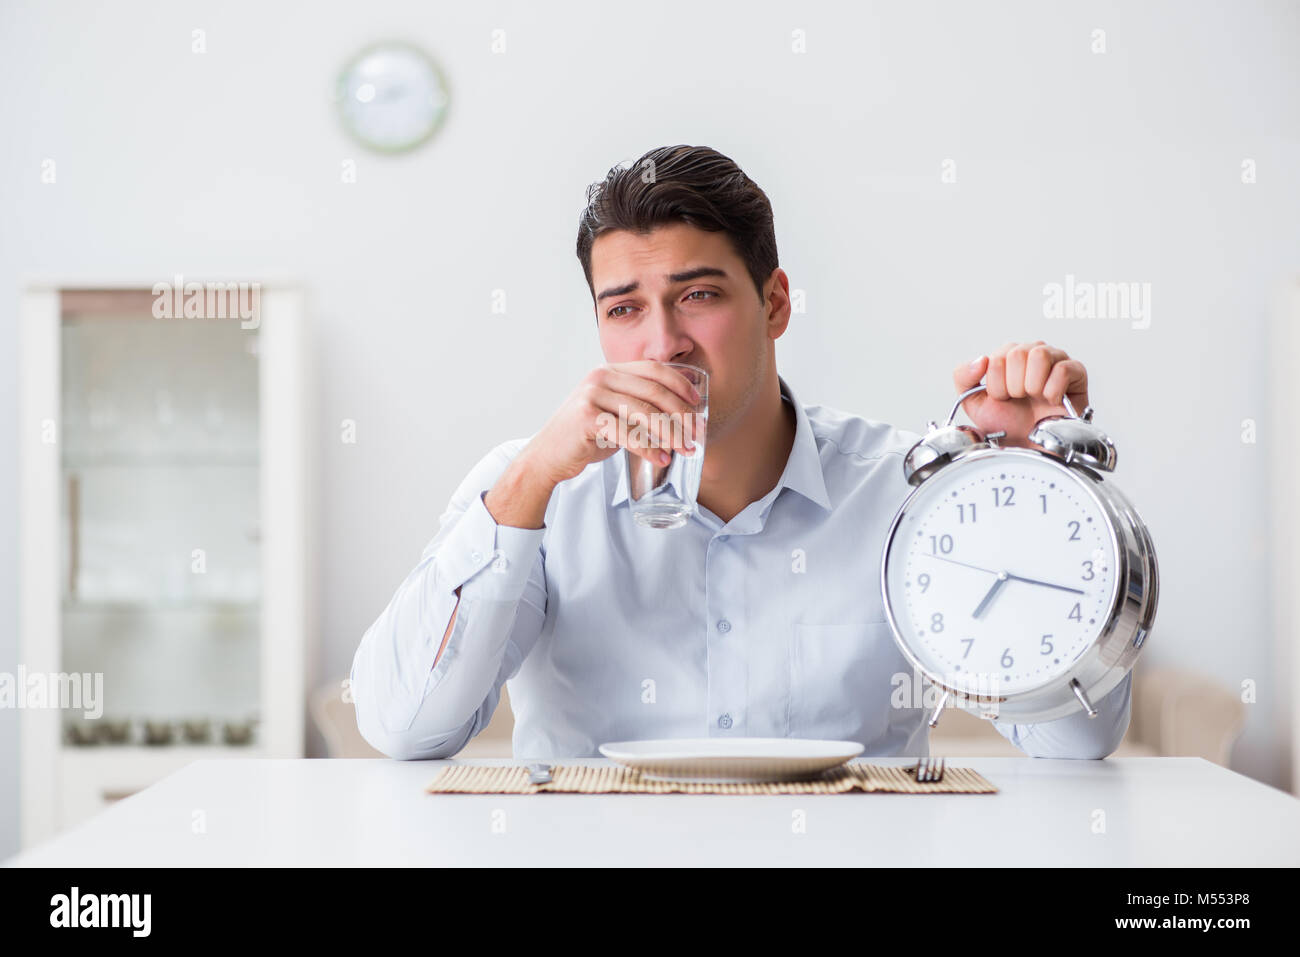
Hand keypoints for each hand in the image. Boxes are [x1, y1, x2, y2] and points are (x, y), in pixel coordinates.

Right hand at [521, 360, 702, 486]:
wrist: (549, 454)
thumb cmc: (585, 435)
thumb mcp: (612, 411)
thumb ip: (637, 405)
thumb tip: (681, 416)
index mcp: (610, 371)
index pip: (654, 369)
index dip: (680, 385)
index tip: (698, 404)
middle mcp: (600, 377)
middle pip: (654, 392)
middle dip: (681, 415)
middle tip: (696, 435)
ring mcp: (592, 396)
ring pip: (643, 413)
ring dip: (670, 434)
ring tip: (685, 449)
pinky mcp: (586, 418)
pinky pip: (627, 434)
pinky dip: (648, 448)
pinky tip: (662, 459)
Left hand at [952, 340, 1089, 447]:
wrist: (1029, 446)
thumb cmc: (1007, 424)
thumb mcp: (974, 402)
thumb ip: (963, 376)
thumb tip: (980, 359)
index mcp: (1008, 356)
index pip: (997, 356)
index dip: (997, 384)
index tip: (1003, 398)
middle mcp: (1031, 353)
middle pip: (1017, 353)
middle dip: (1014, 386)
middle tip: (1020, 400)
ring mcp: (1055, 359)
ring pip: (1039, 355)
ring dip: (1033, 385)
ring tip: (1035, 398)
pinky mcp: (1076, 372)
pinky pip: (1063, 369)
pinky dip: (1053, 390)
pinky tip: (1051, 400)